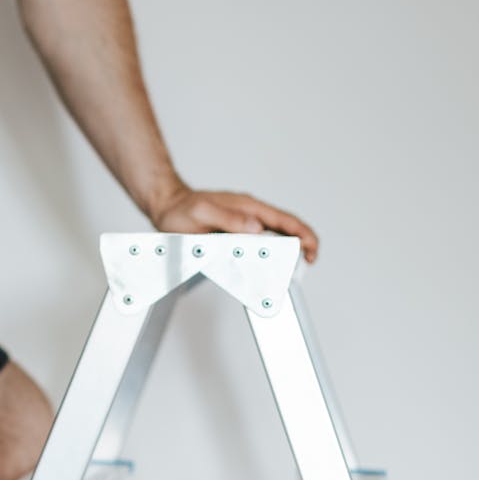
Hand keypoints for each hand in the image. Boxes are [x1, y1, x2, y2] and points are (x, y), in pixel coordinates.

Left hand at [149, 182, 319, 262]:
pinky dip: (264, 257)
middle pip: (285, 230)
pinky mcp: (235, 234)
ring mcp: (244, 224)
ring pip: (272, 239)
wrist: (167, 207)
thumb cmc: (182, 208)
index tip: (311, 249)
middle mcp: (250, 214)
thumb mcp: (202, 212)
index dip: (303, 234)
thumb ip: (228, 219)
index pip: (285, 219)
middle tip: (304, 267)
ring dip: (283, 254)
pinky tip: (262, 268)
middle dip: (300, 247)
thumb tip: (256, 227)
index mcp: (249, 207)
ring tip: (286, 272)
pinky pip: (256, 245)